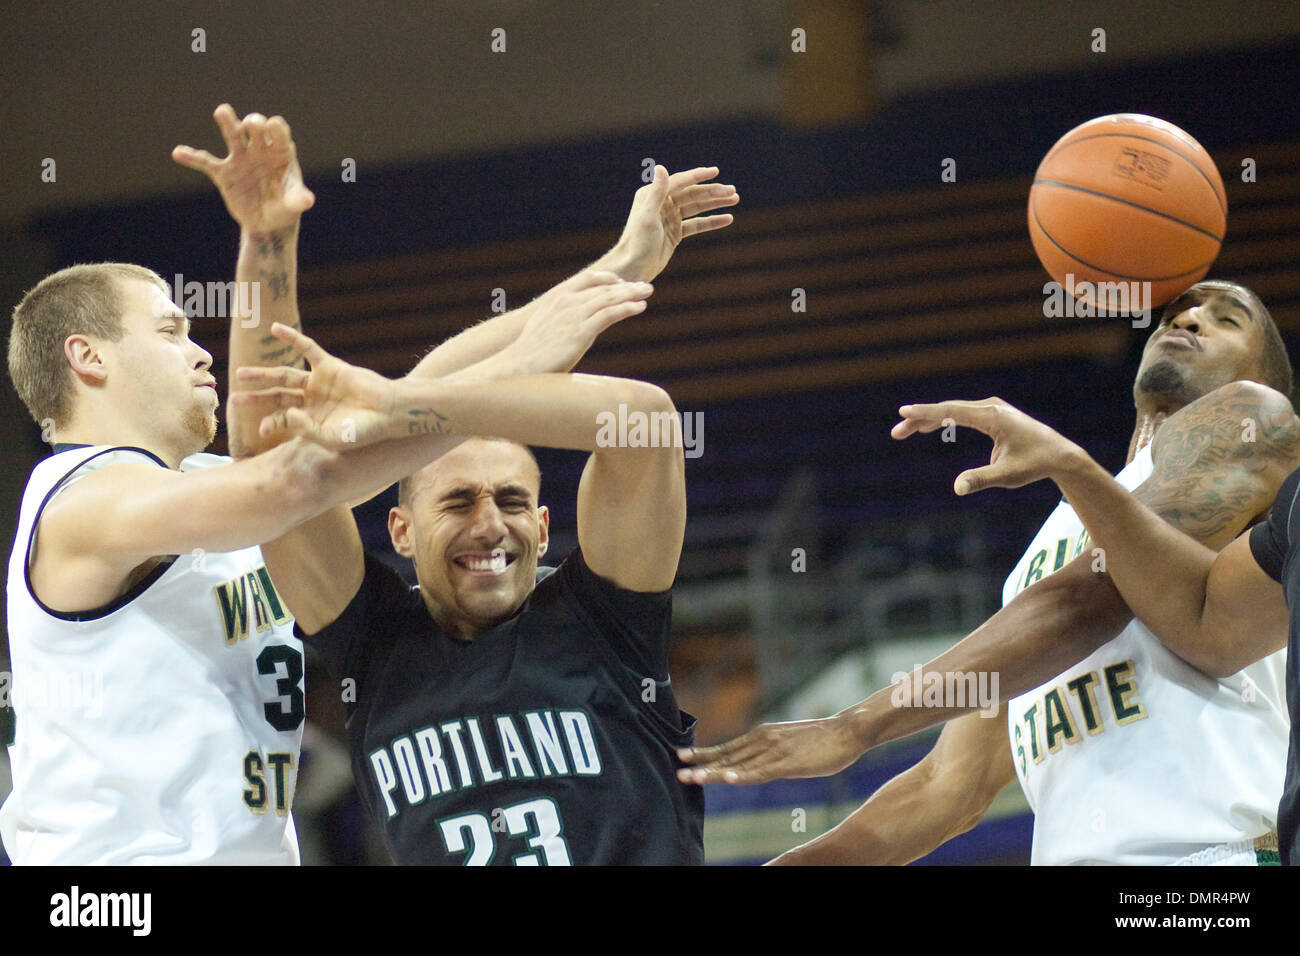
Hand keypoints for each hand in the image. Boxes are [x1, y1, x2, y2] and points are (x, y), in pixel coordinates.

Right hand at [173, 104, 314, 232]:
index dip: (276, 128)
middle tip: (251, 125)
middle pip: (255, 128)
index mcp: (280, 152)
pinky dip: (192, 158)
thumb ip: (298, 199)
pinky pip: (206, 162)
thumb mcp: (293, 204)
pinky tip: (178, 153)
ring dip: (227, 122)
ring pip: (232, 135)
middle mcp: (260, 150)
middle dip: (253, 123)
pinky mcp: (224, 173)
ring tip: (221, 111)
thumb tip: (307, 201)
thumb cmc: (285, 207)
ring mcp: (241, 158)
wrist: (269, 223)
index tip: (273, 126)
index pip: (279, 132)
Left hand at [232, 324, 396, 448]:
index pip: (283, 419)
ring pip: (285, 376)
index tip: (263, 430)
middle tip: (234, 400)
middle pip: (277, 397)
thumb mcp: (333, 438)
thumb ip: (307, 430)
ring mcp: (320, 382)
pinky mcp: (330, 367)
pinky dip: (292, 338)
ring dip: (263, 374)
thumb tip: (285, 414)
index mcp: (311, 420)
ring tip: (241, 373)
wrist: (391, 412)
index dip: (271, 423)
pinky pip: (308, 350)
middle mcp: (312, 401)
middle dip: (255, 398)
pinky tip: (275, 329)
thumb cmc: (365, 431)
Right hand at [505, 270, 653, 372]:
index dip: (608, 279)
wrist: (518, 366)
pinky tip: (640, 307)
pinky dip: (627, 308)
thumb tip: (572, 327)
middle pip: (603, 288)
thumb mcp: (545, 327)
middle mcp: (566, 301)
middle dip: (627, 286)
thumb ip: (560, 320)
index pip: (587, 278)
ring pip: (609, 298)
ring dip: (632, 294)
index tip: (622, 283)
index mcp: (556, 297)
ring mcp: (573, 315)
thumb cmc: (531, 353)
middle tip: (644, 287)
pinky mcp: (581, 331)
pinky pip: (610, 314)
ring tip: (647, 293)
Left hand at [612, 165, 737, 281]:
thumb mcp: (647, 217)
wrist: (633, 268)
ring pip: (697, 207)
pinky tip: (727, 219)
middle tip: (733, 192)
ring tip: (734, 200)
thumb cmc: (637, 243)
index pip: (680, 182)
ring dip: (716, 203)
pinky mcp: (675, 233)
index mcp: (653, 195)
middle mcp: (661, 203)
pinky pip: (697, 224)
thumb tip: (661, 167)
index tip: (715, 172)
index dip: (698, 176)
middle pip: (692, 194)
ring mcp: (670, 218)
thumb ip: (656, 192)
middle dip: (713, 192)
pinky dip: (711, 221)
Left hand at [675, 716, 861, 784]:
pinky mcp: (790, 763)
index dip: (705, 754)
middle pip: (728, 756)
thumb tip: (756, 761)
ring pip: (740, 764)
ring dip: (715, 772)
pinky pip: (763, 772)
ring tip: (693, 777)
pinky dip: (745, 775)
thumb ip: (770, 751)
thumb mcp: (788, 742)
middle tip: (678, 770)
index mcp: (763, 735)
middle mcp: (764, 741)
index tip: (683, 757)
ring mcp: (775, 752)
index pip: (728, 748)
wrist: (846, 730)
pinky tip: (730, 779)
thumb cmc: (820, 739)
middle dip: (702, 765)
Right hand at [890, 397, 1083, 494]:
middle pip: (948, 409)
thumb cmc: (1035, 464)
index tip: (904, 412)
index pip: (951, 411)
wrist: (1059, 455)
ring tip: (906, 431)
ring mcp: (992, 409)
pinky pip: (962, 414)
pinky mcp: (993, 415)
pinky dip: (944, 420)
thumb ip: (980, 479)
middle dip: (921, 419)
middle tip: (897, 432)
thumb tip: (957, 488)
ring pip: (953, 411)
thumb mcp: (1007, 476)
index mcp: (992, 416)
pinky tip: (931, 428)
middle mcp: (990, 407)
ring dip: (930, 420)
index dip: (926, 412)